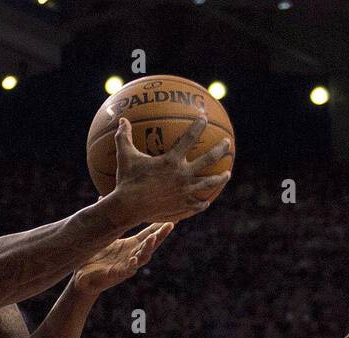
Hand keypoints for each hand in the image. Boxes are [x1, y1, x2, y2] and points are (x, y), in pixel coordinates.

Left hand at [74, 222, 172, 295]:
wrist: (83, 277)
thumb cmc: (94, 256)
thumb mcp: (101, 234)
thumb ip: (105, 218)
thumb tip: (102, 197)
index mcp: (131, 245)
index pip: (149, 234)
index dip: (159, 226)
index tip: (171, 216)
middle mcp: (132, 255)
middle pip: (151, 244)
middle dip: (160, 235)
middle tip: (169, 224)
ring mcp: (126, 265)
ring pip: (142, 257)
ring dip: (148, 248)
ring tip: (152, 238)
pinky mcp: (117, 275)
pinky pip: (127, 270)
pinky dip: (131, 265)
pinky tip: (134, 260)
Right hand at [105, 117, 230, 226]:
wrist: (128, 208)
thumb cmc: (126, 181)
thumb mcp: (125, 157)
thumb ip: (124, 137)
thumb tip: (121, 120)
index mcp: (171, 160)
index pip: (189, 137)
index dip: (198, 125)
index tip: (204, 118)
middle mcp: (182, 175)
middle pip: (208, 159)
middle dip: (220, 149)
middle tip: (227, 143)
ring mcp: (184, 192)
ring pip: (208, 183)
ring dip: (220, 178)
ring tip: (227, 174)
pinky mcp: (181, 206)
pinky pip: (196, 204)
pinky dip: (202, 202)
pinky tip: (206, 202)